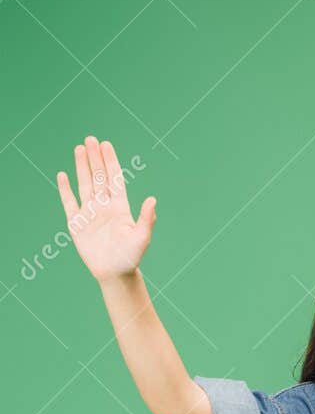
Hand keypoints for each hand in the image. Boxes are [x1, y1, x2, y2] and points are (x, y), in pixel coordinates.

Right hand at [56, 136, 156, 280]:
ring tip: (79, 148)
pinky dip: (65, 190)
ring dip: (82, 167)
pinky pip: (69, 203)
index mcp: (120, 207)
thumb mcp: (141, 238)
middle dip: (95, 158)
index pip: (114, 179)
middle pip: (99, 177)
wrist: (115, 274)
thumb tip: (153, 200)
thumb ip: (146, 219)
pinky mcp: (77, 224)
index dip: (110, 162)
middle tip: (91, 139)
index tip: (106, 145)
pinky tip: (62, 176)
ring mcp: (90, 214)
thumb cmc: (131, 258)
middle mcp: (104, 206)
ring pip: (85, 184)